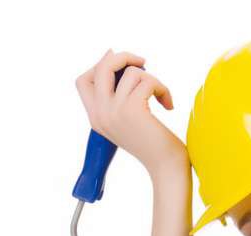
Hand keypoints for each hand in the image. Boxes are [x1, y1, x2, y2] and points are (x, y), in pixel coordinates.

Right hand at [74, 48, 186, 174]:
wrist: (165, 167)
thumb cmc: (152, 143)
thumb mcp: (128, 117)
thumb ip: (118, 92)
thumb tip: (111, 53)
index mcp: (96, 118)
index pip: (83, 81)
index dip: (100, 66)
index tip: (122, 67)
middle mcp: (100, 115)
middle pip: (101, 67)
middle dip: (124, 58)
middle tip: (143, 63)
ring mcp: (114, 112)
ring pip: (131, 72)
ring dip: (151, 79)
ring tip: (160, 95)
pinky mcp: (132, 109)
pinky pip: (147, 81)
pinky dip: (162, 88)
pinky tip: (168, 104)